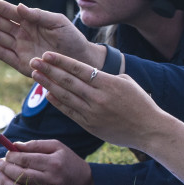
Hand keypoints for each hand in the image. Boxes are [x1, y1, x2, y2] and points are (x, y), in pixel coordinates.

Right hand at [0, 0, 99, 77]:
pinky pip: (5, 55)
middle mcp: (22, 34)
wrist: (80, 60)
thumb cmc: (71, 38)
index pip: (7, 11)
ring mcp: (20, 48)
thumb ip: (39, 15)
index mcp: (30, 21)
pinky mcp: (21, 64)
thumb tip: (18, 7)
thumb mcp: (57, 22)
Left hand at [0, 139, 93, 184]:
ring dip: (4, 181)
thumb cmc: (68, 161)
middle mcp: (50, 179)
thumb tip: (15, 145)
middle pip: (20, 174)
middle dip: (6, 167)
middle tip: (0, 163)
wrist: (84, 183)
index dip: (12, 156)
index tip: (7, 153)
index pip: (26, 159)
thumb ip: (36, 144)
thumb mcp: (57, 146)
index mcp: (54, 163)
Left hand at [29, 51, 183, 183]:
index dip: (61, 61)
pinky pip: (70, 111)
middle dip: (49, 70)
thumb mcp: (128, 83)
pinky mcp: (90, 125)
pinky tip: (48, 94)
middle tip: (34, 61)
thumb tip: (90, 73)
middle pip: (68, 81)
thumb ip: (107, 77)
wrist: (150, 130)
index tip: (47, 54)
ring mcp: (93, 112)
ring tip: (36, 75)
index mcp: (109, 83)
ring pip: (65, 95)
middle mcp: (99, 97)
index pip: (79, 69)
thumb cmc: (141, 104)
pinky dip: (58, 102)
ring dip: (48, 84)